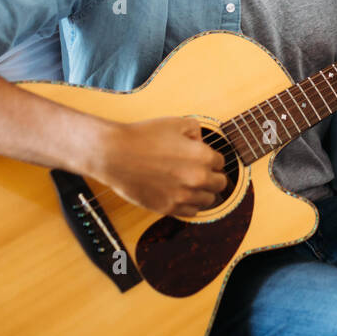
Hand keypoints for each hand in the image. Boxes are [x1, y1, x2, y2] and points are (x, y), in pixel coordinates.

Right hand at [90, 117, 229, 216]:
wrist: (115, 154)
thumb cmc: (142, 136)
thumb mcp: (174, 122)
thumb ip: (195, 129)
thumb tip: (200, 141)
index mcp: (202, 156)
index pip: (221, 162)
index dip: (212, 159)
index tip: (202, 158)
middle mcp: (197, 178)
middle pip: (220, 184)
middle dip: (213, 176)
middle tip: (202, 173)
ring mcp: (183, 195)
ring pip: (208, 200)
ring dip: (203, 192)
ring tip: (192, 185)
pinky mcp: (168, 208)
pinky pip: (192, 212)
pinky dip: (190, 205)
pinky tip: (182, 195)